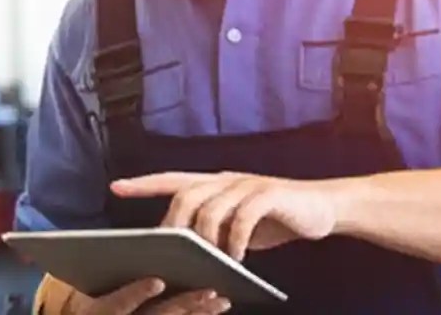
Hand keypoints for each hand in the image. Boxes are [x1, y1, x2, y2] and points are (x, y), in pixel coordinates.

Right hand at [69, 278, 229, 314]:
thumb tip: (115, 246)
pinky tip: (215, 306)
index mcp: (96, 312)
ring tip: (221, 298)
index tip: (157, 281)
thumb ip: (96, 268)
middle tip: (207, 291)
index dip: (136, 294)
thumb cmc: (84, 294)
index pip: (116, 306)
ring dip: (198, 313)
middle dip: (182, 305)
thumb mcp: (80, 283)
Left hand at [111, 172, 336, 259]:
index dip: (144, 183)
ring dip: (204, 236)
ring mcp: (249, 185)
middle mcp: (227, 179)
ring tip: (204, 260)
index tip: (116, 187)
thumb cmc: (276, 219)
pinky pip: (244, 215)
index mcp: (216, 184)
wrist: (324, 208)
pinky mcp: (270, 195)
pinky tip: (235, 258)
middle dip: (173, 222)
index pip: (173, 179)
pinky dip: (235, 238)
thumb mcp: (238, 224)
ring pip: (212, 205)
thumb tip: (183, 254)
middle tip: (169, 250)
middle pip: (187, 193)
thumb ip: (214, 230)